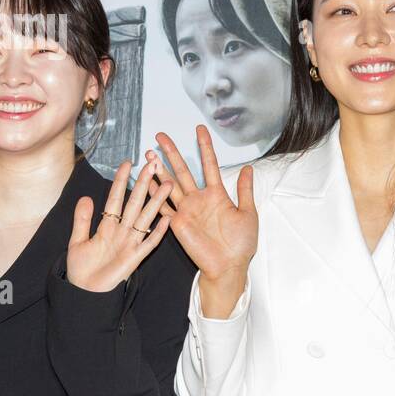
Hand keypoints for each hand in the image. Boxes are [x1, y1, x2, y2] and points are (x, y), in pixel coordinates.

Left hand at [65, 160, 172, 292]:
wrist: (85, 292)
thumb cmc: (81, 269)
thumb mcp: (76, 241)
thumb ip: (82, 220)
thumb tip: (86, 197)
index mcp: (107, 226)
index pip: (116, 198)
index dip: (121, 181)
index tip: (127, 164)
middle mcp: (122, 231)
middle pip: (135, 203)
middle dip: (144, 184)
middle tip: (153, 165)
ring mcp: (130, 243)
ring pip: (146, 218)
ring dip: (156, 202)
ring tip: (166, 185)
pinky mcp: (135, 258)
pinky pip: (149, 243)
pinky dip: (158, 232)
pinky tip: (167, 220)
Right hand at [151, 125, 257, 317]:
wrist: (229, 266)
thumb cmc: (241, 244)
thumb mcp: (248, 213)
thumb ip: (245, 190)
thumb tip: (249, 168)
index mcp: (217, 195)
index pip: (209, 165)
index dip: (204, 146)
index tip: (199, 128)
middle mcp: (199, 199)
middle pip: (183, 170)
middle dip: (171, 152)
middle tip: (160, 135)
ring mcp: (186, 210)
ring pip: (169, 184)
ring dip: (158, 169)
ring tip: (148, 153)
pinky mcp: (177, 223)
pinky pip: (162, 206)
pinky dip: (154, 194)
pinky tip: (145, 180)